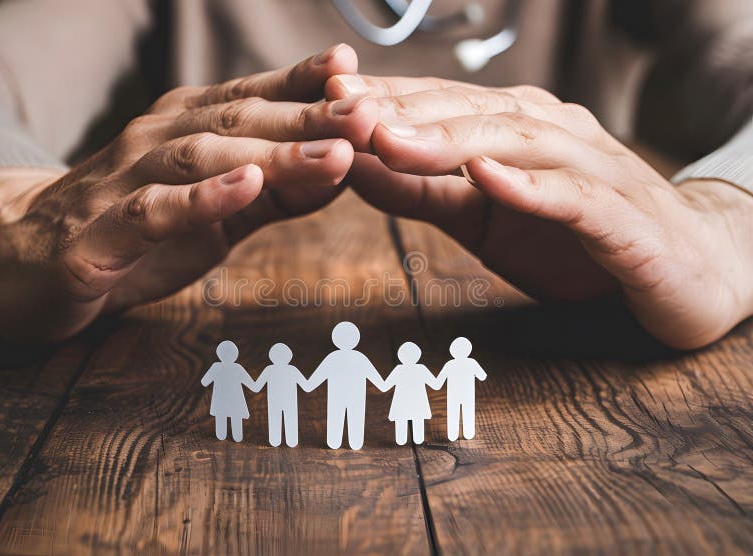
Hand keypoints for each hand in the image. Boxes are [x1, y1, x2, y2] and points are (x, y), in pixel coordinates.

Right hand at [0, 44, 377, 341]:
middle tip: (368, 111)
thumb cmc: (133, 230)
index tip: (356, 71)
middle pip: (239, 121)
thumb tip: (344, 167)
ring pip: (204, 157)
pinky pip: (154, 211)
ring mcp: (126, 183)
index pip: (251, 98)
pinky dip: (202, 199)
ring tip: (333, 151)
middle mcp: (157, 143)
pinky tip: (245, 186)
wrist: (25, 258)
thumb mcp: (216, 211)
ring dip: (273, 153)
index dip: (304, 82)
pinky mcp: (101, 234)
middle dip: (308, 115)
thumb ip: (275, 193)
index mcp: (184, 130)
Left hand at [328, 75, 752, 348]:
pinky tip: (488, 176)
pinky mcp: (625, 219)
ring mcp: (592, 171)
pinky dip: (531, 186)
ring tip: (392, 137)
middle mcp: (553, 135)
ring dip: (451, 138)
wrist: (689, 272)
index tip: (323, 98)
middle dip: (404, 108)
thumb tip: (356, 166)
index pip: (441, 104)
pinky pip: (575, 197)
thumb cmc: (579, 245)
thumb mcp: (483, 221)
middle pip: (471, 111)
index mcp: (516, 132)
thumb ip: (425, 193)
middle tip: (339, 107)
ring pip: (517, 142)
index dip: (383, 99)